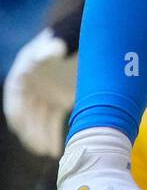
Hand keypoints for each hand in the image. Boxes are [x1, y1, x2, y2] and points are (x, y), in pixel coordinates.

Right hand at [3, 26, 76, 158]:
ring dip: (41, 137)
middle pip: (26, 113)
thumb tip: (57, 48)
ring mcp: (44, 95)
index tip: (21, 128)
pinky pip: (51, 122)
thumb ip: (53, 46)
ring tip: (48, 151)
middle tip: (39, 147)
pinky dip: (53, 135)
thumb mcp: (59, 40)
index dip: (17, 113)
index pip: (14, 97)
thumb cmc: (70, 37)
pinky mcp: (58, 102)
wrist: (89, 41)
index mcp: (23, 72)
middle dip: (30, 131)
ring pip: (38, 121)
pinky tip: (55, 150)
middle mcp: (31, 86)